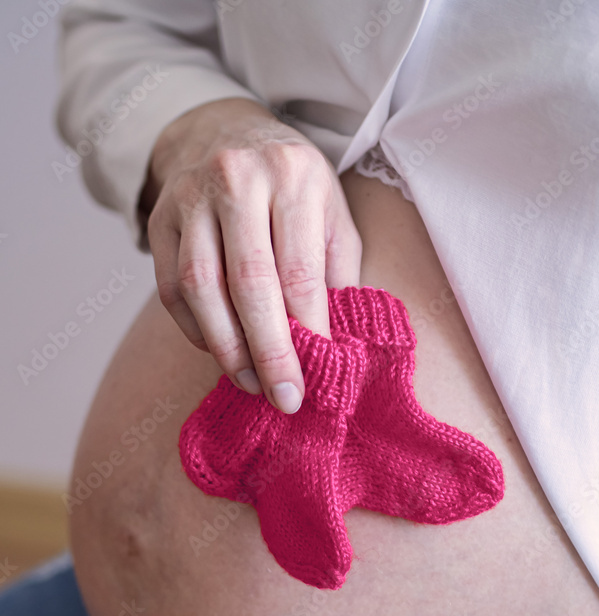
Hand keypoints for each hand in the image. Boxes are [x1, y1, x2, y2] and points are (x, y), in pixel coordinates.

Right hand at [142, 98, 362, 412]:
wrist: (224, 132)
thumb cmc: (290, 184)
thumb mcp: (330, 212)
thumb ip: (336, 272)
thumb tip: (335, 345)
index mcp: (292, 176)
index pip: (299, 271)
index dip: (306, 332)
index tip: (314, 378)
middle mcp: (238, 179)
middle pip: (249, 283)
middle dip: (268, 351)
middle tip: (281, 397)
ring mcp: (191, 197)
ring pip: (201, 288)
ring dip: (226, 347)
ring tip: (249, 382)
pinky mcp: (159, 218)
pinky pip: (171, 287)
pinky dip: (195, 329)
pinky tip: (219, 350)